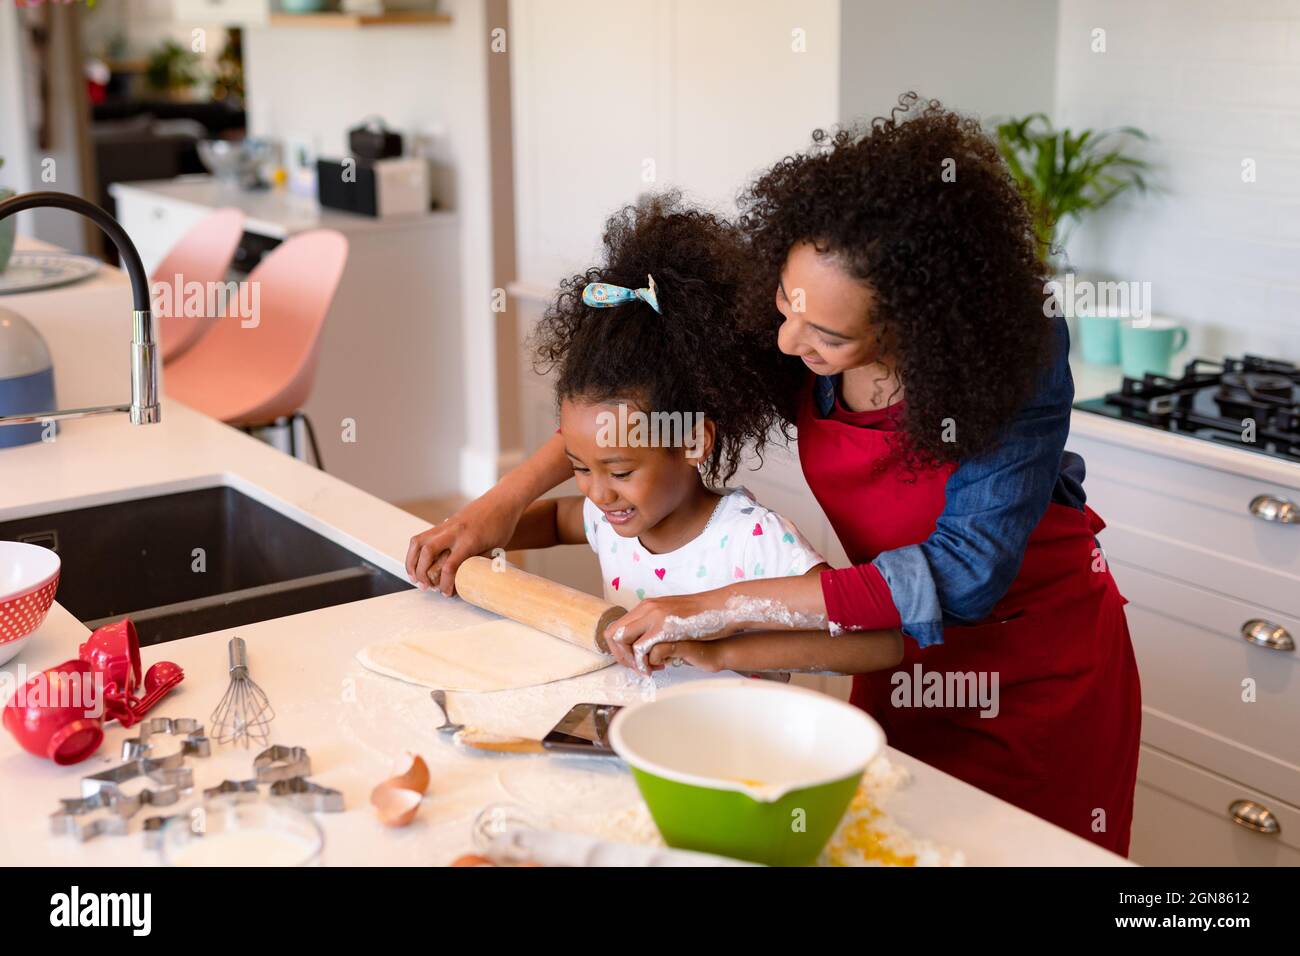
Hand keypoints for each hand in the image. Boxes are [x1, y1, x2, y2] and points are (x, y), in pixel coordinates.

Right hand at [405, 493, 522, 594]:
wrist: (502, 501)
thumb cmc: (502, 526)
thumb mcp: (496, 549)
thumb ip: (479, 564)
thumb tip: (467, 582)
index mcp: (470, 540)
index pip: (450, 566)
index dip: (445, 583)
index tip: (446, 593)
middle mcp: (454, 531)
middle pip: (427, 553)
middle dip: (422, 573)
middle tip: (426, 587)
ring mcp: (446, 525)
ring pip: (418, 542)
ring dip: (412, 562)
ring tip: (414, 578)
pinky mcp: (443, 523)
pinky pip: (421, 536)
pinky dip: (414, 551)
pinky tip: (417, 563)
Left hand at [605, 590, 735, 673]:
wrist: (722, 609)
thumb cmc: (702, 618)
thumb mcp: (673, 617)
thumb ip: (658, 625)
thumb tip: (646, 640)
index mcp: (648, 606)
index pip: (617, 626)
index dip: (619, 647)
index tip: (632, 659)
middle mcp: (647, 608)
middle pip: (613, 633)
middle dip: (620, 655)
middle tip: (636, 667)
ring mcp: (654, 616)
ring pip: (622, 639)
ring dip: (630, 660)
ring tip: (647, 670)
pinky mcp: (664, 628)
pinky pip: (640, 648)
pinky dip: (642, 663)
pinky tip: (656, 668)